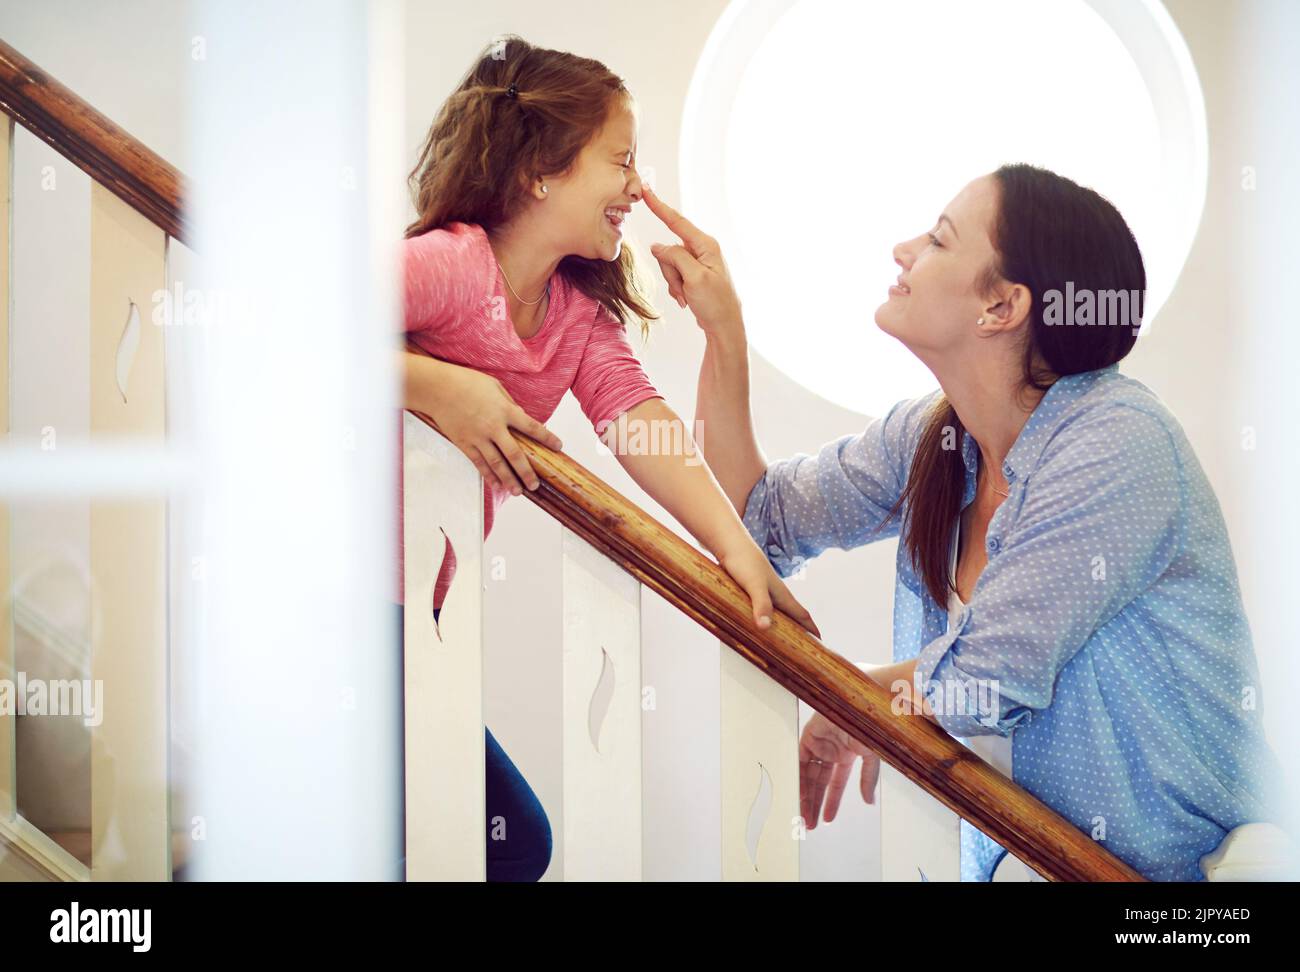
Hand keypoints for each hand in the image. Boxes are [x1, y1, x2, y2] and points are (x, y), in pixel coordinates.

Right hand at [407, 344, 562, 494]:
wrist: (438, 388)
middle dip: (527, 471)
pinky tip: (497, 485)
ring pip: (497, 464)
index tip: (559, 446)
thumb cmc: (467, 382)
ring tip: (519, 492)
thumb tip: (522, 417)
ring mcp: (478, 437)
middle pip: (515, 454)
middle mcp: (493, 426)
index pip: (531, 427)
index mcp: (504, 410)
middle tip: (536, 485)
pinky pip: (479, 463)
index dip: (547, 438)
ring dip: (509, 479)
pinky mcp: (464, 443)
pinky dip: (488, 476)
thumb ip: (510, 404)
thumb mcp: (495, 387)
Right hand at [642, 185, 742, 333]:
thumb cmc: (715, 303)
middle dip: (669, 271)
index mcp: (706, 245)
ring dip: (673, 282)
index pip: (677, 221)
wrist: (724, 326)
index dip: (659, 206)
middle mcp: (702, 249)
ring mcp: (697, 262)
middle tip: (682, 289)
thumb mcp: (694, 278)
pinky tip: (687, 299)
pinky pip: (673, 274)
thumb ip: (675, 257)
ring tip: (687, 296)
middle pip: (669, 250)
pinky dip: (676, 287)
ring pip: (669, 264)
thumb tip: (658, 246)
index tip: (646, 190)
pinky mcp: (693, 273)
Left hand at [716, 540, 820, 637]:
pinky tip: (759, 622)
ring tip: (784, 639)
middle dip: (801, 630)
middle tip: (805, 646)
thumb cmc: (744, 562)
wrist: (731, 543)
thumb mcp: (754, 585)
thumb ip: (761, 605)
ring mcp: (764, 590)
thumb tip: (765, 627)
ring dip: (785, 624)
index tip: (820, 641)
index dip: (811, 628)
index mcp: (782, 595)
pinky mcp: (752, 589)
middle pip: (793, 615)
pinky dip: (767, 618)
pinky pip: (764, 607)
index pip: (802, 614)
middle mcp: (776, 593)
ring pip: (779, 611)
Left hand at [800, 711, 879, 828]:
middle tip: (810, 823)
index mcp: (847, 754)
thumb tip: (868, 802)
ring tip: (804, 814)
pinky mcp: (809, 734)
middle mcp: (831, 750)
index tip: (827, 819)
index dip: (831, 802)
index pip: (835, 783)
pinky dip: (799, 775)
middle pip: (819, 782)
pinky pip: (800, 759)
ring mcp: (819, 742)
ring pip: (808, 774)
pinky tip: (801, 792)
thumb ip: (868, 778)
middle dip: (815, 802)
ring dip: (806, 794)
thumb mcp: (872, 755)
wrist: (864, 700)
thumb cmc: (871, 723)